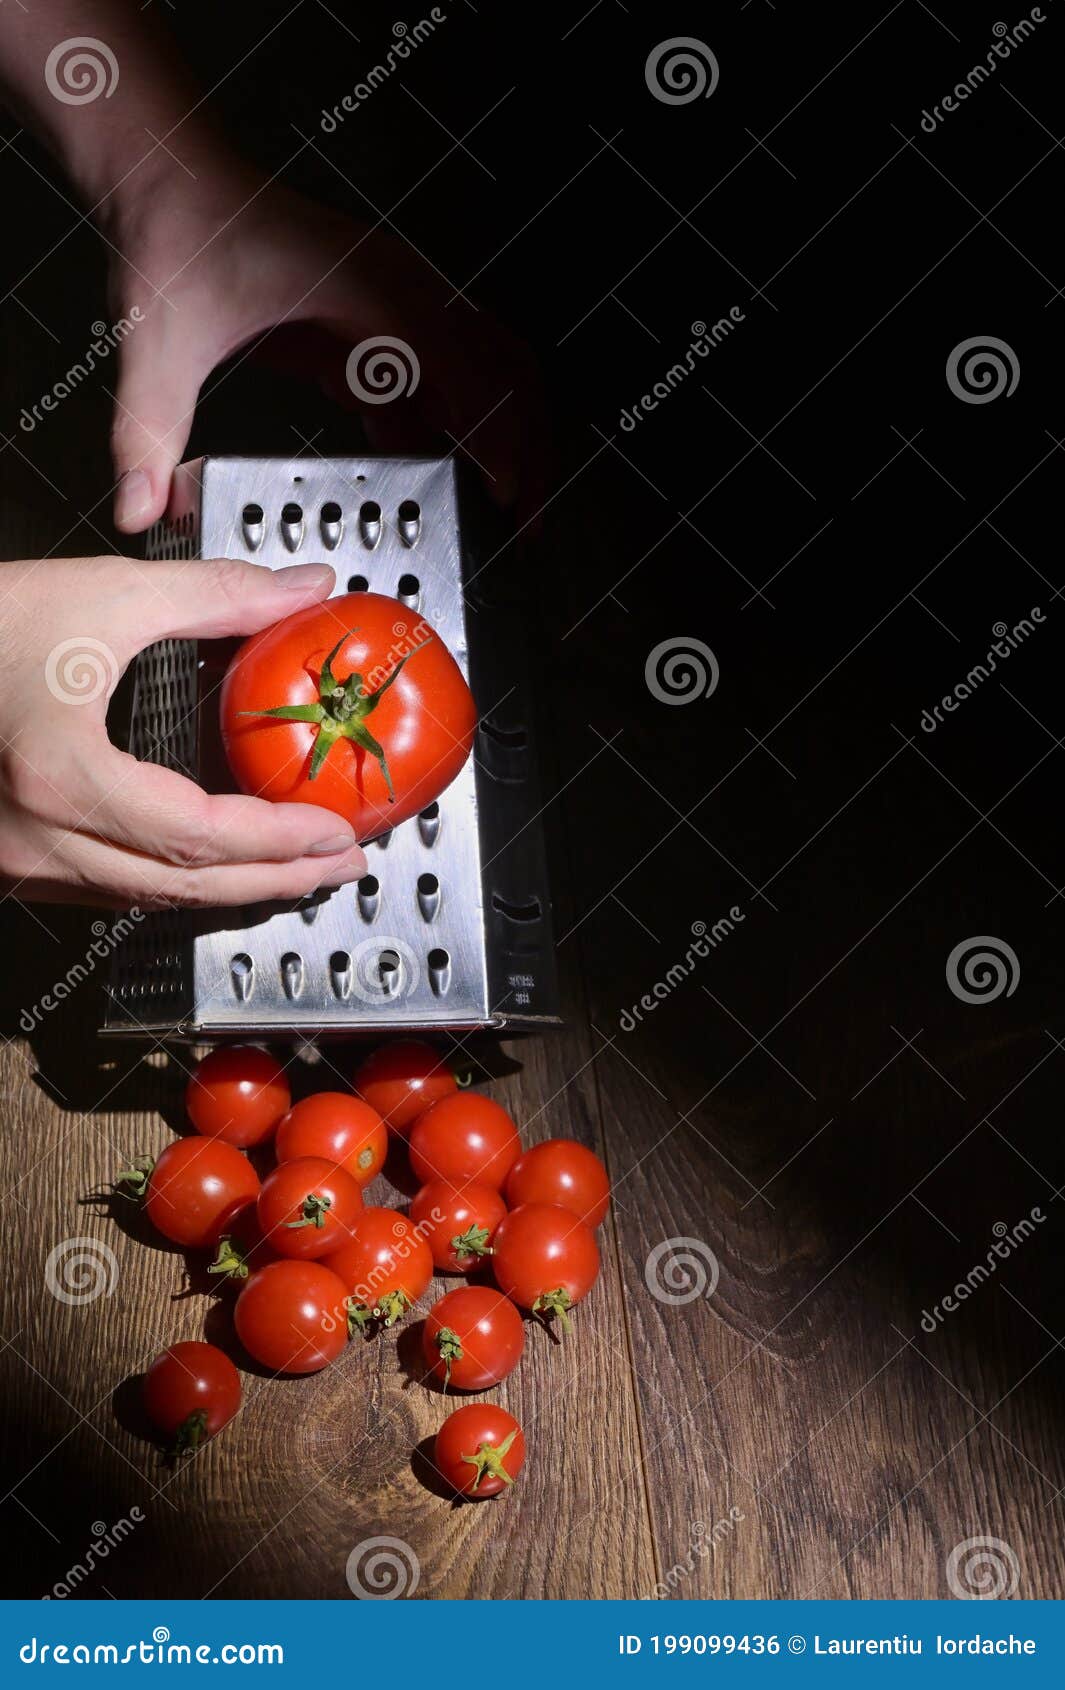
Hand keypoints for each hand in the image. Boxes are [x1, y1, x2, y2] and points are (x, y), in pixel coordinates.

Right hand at [0, 556, 366, 907]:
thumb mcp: (101, 593)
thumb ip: (214, 596)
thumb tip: (303, 590)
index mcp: (61, 781)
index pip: (200, 836)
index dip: (279, 842)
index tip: (336, 833)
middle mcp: (34, 840)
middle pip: (181, 889)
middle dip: (272, 882)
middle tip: (339, 867)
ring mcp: (14, 860)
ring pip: (141, 899)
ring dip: (225, 888)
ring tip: (292, 867)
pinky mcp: (5, 857)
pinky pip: (103, 888)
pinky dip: (169, 880)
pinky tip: (207, 861)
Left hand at [105, 158, 547, 532]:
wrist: (170, 179)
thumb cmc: (181, 232)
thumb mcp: (162, 338)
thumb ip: (150, 428)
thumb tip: (139, 505)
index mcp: (370, 287)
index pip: (464, 365)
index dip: (493, 433)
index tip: (507, 494)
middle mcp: (400, 291)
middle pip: (502, 365)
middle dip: (524, 441)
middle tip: (528, 515)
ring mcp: (395, 305)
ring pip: (480, 372)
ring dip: (496, 436)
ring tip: (499, 507)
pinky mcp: (374, 325)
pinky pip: (430, 382)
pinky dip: (442, 431)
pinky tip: (425, 481)